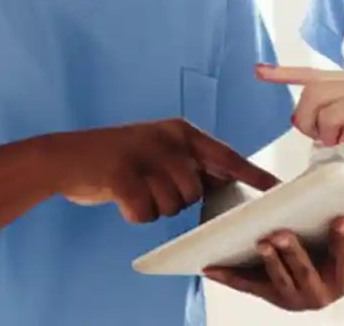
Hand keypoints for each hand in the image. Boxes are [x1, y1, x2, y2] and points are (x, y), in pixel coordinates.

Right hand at [50, 119, 279, 222]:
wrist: (67, 157)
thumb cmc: (118, 159)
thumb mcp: (158, 151)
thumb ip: (189, 163)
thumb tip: (222, 182)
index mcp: (180, 131)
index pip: (225, 155)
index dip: (251, 174)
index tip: (276, 187)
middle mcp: (167, 139)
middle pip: (194, 190)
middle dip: (175, 198)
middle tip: (149, 184)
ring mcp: (145, 155)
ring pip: (171, 205)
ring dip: (153, 205)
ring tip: (134, 187)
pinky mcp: (123, 176)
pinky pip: (145, 213)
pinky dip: (134, 213)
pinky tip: (121, 196)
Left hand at [202, 216, 343, 311]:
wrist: (318, 291)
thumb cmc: (339, 265)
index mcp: (342, 279)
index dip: (342, 240)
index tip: (339, 218)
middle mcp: (317, 292)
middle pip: (305, 271)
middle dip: (294, 253)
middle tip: (282, 234)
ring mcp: (290, 296)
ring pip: (278, 279)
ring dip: (268, 262)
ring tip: (260, 242)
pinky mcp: (268, 294)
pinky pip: (247, 286)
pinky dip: (229, 277)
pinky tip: (211, 266)